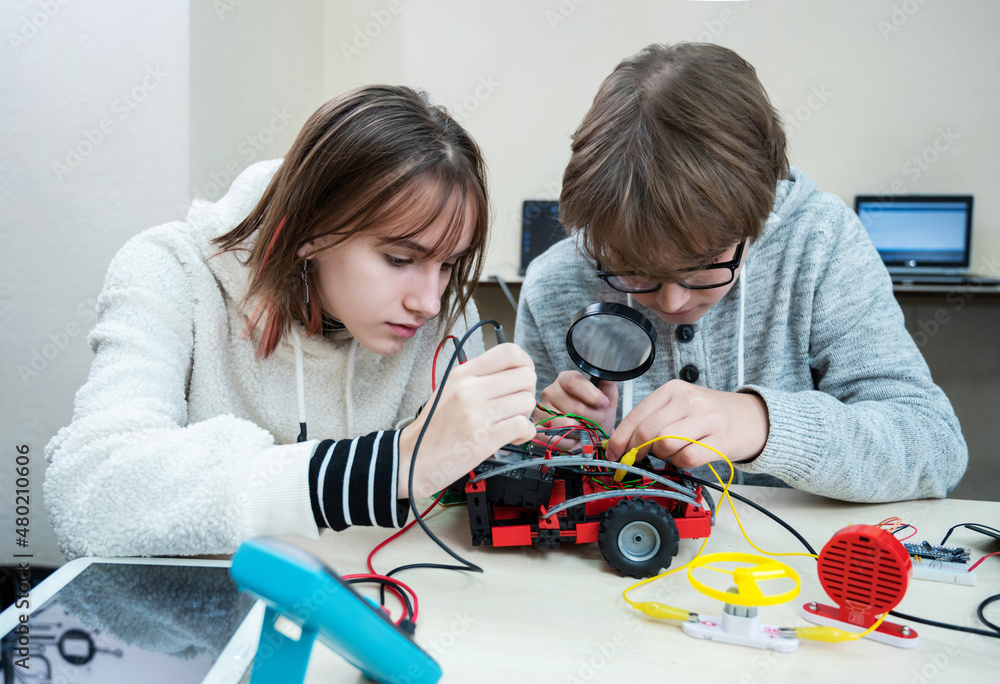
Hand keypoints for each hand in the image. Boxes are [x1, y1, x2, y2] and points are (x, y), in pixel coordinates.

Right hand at [398, 343, 535, 497]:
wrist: (412, 459)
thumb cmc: (433, 428)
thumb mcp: (450, 390)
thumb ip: (479, 377)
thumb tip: (514, 371)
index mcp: (463, 374)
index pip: (509, 351)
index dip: (525, 364)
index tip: (521, 378)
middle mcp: (470, 388)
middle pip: (526, 376)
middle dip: (527, 392)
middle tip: (515, 406)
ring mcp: (477, 412)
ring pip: (527, 401)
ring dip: (525, 415)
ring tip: (510, 424)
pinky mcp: (485, 438)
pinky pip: (524, 426)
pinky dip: (525, 433)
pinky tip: (513, 437)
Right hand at [537, 371, 617, 438]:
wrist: (587, 437)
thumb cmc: (594, 415)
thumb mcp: (606, 397)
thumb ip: (607, 382)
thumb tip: (609, 370)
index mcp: (564, 380)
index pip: (573, 381)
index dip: (592, 395)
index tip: (604, 403)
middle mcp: (550, 392)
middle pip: (575, 406)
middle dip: (592, 418)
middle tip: (595, 420)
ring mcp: (541, 411)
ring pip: (568, 424)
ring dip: (582, 431)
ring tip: (583, 428)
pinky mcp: (538, 430)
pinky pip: (559, 438)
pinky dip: (571, 441)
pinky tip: (573, 437)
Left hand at [606, 380, 768, 469]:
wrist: (752, 418)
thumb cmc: (709, 415)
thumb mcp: (679, 406)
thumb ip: (652, 420)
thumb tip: (621, 444)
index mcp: (673, 389)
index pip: (636, 415)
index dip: (620, 438)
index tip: (613, 453)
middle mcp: (689, 400)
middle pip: (648, 432)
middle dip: (636, 451)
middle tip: (635, 460)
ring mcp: (706, 419)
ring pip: (666, 445)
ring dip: (662, 456)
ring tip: (671, 453)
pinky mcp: (720, 440)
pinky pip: (687, 459)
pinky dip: (681, 463)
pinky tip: (687, 457)